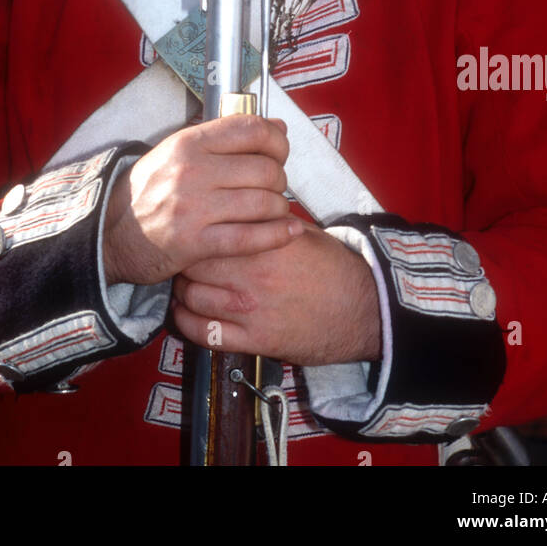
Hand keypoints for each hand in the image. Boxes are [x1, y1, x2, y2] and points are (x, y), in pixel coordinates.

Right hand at [103, 115, 302, 286]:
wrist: (110, 233)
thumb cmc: (147, 192)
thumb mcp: (177, 151)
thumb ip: (225, 138)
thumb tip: (277, 128)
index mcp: (189, 143)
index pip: (251, 129)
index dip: (277, 140)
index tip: (280, 151)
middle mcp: (193, 171)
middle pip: (264, 169)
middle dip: (279, 179)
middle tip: (273, 186)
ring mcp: (195, 208)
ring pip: (263, 202)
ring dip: (278, 207)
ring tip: (273, 209)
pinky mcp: (196, 243)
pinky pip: (250, 237)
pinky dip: (276, 234)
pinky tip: (287, 230)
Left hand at [171, 222, 380, 366]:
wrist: (363, 310)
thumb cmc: (333, 268)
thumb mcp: (301, 233)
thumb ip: (266, 222)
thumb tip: (238, 203)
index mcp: (264, 243)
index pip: (210, 233)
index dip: (196, 232)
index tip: (193, 232)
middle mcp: (252, 276)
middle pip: (193, 264)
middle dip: (184, 260)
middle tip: (182, 258)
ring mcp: (251, 312)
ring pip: (193, 298)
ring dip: (182, 291)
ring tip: (183, 284)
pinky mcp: (255, 342)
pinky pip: (206, 334)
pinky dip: (187, 323)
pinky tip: (185, 313)